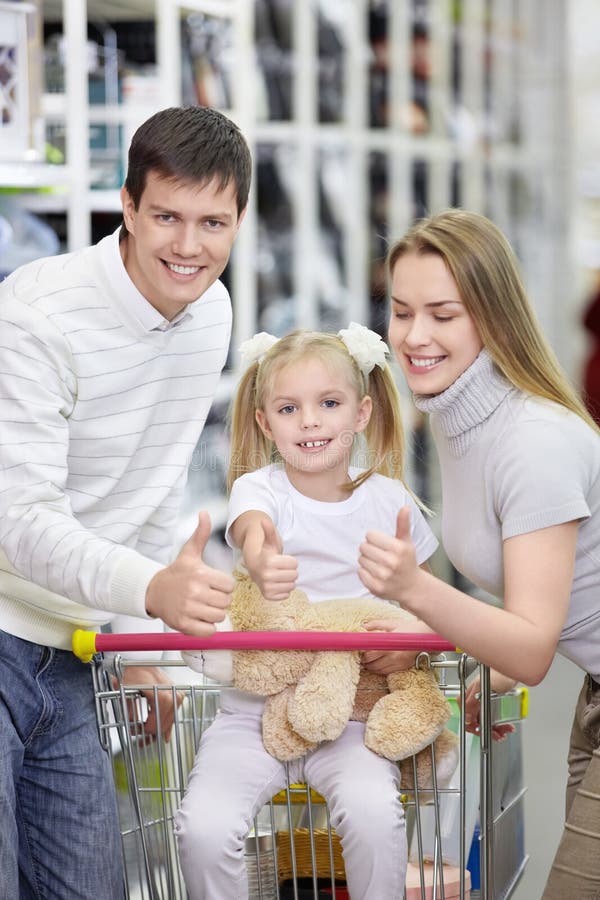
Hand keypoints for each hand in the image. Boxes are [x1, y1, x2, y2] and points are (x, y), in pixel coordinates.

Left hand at [119, 666, 183, 743]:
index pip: (156, 722)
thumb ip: (129, 710)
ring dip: (161, 729)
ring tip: (150, 738)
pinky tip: (166, 734)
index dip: (147, 730)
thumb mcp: (125, 691)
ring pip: (170, 717)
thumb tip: (132, 725)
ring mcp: (174, 692)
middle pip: (165, 722)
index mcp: (161, 696)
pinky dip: (168, 721)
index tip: (138, 732)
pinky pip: (173, 710)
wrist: (137, 655)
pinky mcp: (174, 690)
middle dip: (154, 733)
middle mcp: (171, 694)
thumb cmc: (131, 669)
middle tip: (143, 740)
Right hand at [145, 511, 233, 634]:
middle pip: (226, 602)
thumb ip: (200, 534)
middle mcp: (194, 592)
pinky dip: (207, 628)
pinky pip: (209, 632)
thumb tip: (204, 512)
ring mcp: (188, 610)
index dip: (224, 586)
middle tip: (208, 596)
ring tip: (204, 607)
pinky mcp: (183, 625)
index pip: (229, 586)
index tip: (213, 584)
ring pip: (219, 617)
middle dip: (220, 600)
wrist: (153, 591)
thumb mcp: (189, 553)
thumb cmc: (177, 572)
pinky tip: (199, 619)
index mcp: (200, 574)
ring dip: (214, 614)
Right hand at [245, 519, 297, 600]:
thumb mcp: (268, 539)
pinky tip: (276, 583)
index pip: (294, 563)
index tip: (280, 558)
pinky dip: (284, 589)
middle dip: (290, 570)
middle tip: (280, 567)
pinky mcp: (268, 596)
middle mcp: (265, 576)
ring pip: (292, 585)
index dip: (290, 560)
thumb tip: (264, 520)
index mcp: (266, 561)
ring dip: (287, 579)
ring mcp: (265, 587)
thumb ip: (268, 530)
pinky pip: (287, 595)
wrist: (254, 564)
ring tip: (278, 574)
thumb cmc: (264, 550)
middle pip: (295, 575)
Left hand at [358, 507, 417, 603]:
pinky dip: (364, 572)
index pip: (370, 535)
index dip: (374, 538)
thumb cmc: (407, 560)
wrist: (412, 587)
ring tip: (378, 564)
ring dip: (366, 561)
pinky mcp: (376, 587)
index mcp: (399, 548)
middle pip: (363, 547)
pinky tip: (375, 574)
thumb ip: (403, 524)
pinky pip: (360, 573)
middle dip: (369, 549)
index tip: (382, 544)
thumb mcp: (406, 541)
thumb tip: (405, 507)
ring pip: (360, 560)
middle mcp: (391, 562)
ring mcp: (384, 576)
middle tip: (380, 554)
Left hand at [361, 617, 426, 673]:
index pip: (369, 654)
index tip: (357, 651)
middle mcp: (392, 656)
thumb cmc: (411, 629)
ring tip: (366, 663)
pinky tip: (377, 666)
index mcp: (389, 645)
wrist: (427, 637)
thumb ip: (376, 624)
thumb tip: (364, 626)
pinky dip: (379, 671)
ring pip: (378, 670)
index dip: (362, 654)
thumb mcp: (393, 623)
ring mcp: (398, 663)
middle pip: (372, 663)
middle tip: (360, 658)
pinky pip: (387, 672)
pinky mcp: (402, 667)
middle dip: (364, 662)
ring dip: (370, 668)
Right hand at [463, 672, 517, 740]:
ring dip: (495, 730)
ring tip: (504, 732)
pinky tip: (506, 727)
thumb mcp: (482, 688)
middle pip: (477, 722)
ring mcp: (483, 703)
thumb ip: (472, 702)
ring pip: (486, 722)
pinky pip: (494, 719)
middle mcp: (474, 701)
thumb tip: (467, 718)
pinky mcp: (492, 704)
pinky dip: (500, 725)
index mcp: (468, 696)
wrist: (512, 671)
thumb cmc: (498, 674)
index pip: (466, 717)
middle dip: (487, 730)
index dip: (473, 726)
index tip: (481, 731)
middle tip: (497, 735)